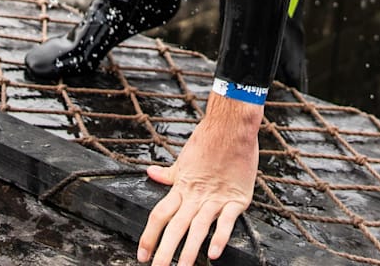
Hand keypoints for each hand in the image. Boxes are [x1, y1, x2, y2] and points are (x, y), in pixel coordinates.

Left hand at [138, 94, 261, 265]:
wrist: (232, 125)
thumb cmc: (208, 140)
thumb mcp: (184, 158)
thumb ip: (168, 173)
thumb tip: (150, 173)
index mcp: (181, 187)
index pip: (159, 216)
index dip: (149, 236)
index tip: (141, 255)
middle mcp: (195, 195)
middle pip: (175, 227)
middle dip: (165, 252)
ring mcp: (216, 198)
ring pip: (198, 228)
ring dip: (189, 251)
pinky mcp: (237, 198)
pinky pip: (227, 221)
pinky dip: (220, 237)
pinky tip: (213, 253)